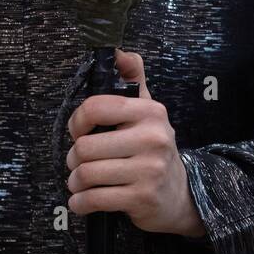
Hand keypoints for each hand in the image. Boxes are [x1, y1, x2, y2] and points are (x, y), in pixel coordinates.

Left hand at [66, 50, 205, 238]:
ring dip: (75, 182)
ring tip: (79, 182)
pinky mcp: (143, 198)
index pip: (96, 107)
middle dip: (73, 158)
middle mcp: (153, 137)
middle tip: (77, 163)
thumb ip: (133, 78)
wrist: (180, 194)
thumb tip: (118, 50)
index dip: (77, 121)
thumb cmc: (152, 148)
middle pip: (86, 146)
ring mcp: (149, 169)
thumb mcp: (147, 110)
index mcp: (150, 111)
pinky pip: (95, 199)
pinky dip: (80, 202)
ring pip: (87, 174)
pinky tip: (81, 201)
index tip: (77, 131)